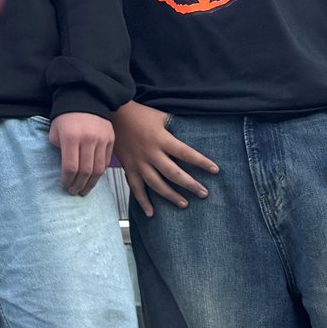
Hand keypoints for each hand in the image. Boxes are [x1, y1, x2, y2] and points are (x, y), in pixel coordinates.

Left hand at [50, 112, 114, 195]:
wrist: (84, 98)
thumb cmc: (65, 117)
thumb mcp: (55, 131)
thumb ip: (59, 149)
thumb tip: (66, 168)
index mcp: (71, 137)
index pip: (70, 166)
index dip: (67, 179)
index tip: (64, 185)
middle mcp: (88, 139)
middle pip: (85, 170)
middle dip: (79, 184)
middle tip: (74, 192)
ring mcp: (101, 139)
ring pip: (98, 169)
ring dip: (91, 183)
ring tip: (84, 190)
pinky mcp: (110, 139)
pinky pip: (106, 161)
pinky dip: (100, 172)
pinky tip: (94, 178)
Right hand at [109, 101, 213, 216]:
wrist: (111, 113)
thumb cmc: (139, 113)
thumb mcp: (160, 116)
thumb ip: (175, 126)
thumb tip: (194, 133)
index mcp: (161, 139)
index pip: (185, 153)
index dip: (201, 162)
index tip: (215, 170)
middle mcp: (150, 153)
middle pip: (173, 173)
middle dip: (190, 185)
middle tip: (203, 193)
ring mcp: (138, 162)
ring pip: (155, 184)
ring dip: (171, 196)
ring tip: (184, 204)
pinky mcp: (128, 167)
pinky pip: (135, 187)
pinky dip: (142, 201)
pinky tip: (151, 213)